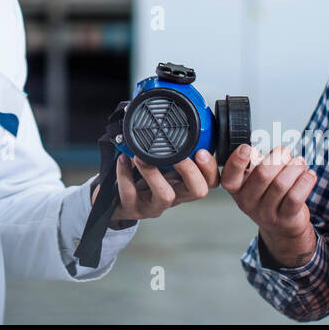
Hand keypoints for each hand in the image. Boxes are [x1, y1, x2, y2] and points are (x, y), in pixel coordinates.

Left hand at [90, 150, 219, 223]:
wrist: (117, 200)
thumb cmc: (141, 180)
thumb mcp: (160, 166)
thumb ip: (169, 150)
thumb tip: (170, 120)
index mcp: (183, 184)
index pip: (210, 181)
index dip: (211, 169)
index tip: (202, 151)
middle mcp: (174, 196)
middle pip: (197, 191)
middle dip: (191, 171)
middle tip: (179, 156)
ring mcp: (154, 205)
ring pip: (165, 196)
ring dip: (153, 173)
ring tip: (141, 156)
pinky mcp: (133, 208)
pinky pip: (130, 194)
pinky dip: (125, 175)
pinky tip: (123, 160)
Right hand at [219, 143, 317, 267]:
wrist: (281, 226)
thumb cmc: (267, 195)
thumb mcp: (254, 180)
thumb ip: (258, 163)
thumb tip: (276, 151)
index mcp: (236, 189)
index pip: (230, 176)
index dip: (237, 160)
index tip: (248, 148)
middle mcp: (247, 202)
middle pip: (262, 174)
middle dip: (277, 157)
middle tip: (284, 152)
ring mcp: (266, 213)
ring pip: (281, 184)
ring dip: (294, 167)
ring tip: (299, 162)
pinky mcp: (285, 219)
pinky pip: (295, 197)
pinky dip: (304, 181)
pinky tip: (309, 175)